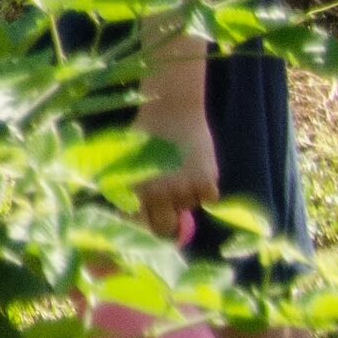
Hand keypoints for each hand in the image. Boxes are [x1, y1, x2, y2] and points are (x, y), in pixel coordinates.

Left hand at [135, 89, 219, 240]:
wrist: (172, 109)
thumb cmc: (147, 132)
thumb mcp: (128, 159)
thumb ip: (130, 187)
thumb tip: (130, 216)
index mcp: (134, 188)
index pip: (138, 224)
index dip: (143, 228)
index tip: (149, 228)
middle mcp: (158, 193)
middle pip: (165, 228)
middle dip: (167, 223)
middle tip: (170, 210)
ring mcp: (183, 189)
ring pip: (188, 207)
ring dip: (186, 196)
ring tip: (180, 169)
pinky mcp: (206, 182)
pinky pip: (209, 199)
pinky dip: (205, 189)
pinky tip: (197, 168)